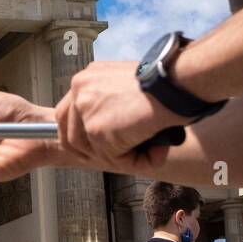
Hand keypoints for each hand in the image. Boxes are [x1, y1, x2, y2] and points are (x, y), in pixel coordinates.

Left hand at [54, 61, 181, 169]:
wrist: (176, 82)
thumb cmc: (163, 83)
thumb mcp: (126, 86)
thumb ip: (110, 103)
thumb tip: (107, 130)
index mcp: (85, 79)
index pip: (66, 114)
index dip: (78, 134)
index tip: (94, 147)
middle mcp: (79, 91)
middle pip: (69, 134)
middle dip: (92, 153)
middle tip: (121, 158)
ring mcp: (85, 112)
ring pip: (92, 151)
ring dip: (119, 158)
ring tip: (148, 153)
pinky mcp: (98, 131)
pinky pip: (114, 159)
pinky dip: (136, 162)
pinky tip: (155, 152)